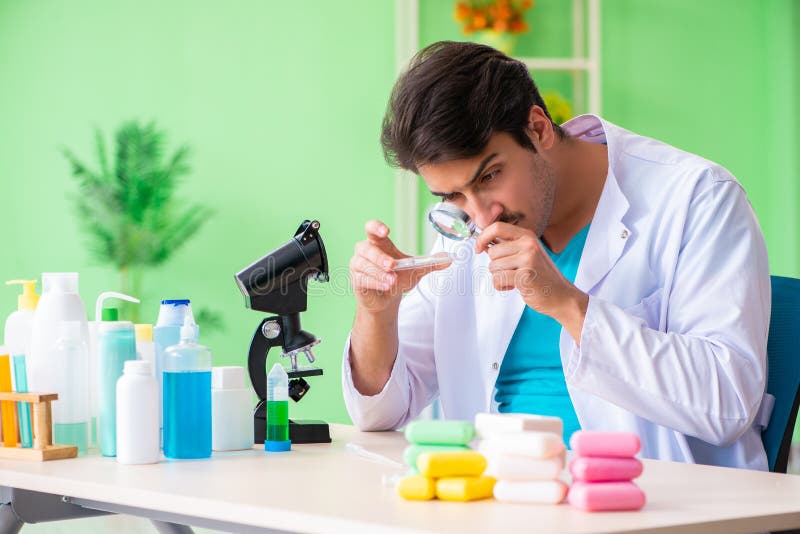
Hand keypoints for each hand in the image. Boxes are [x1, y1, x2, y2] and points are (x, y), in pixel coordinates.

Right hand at [350, 220, 450, 312]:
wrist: (387, 299)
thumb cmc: (397, 278)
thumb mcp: (416, 269)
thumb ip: (431, 263)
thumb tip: (449, 259)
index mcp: (378, 243)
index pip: (371, 228)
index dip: (376, 227)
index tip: (386, 231)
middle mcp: (365, 252)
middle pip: (367, 249)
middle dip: (380, 258)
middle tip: (392, 265)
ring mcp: (358, 266)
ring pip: (364, 266)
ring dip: (379, 274)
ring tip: (392, 281)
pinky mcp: (356, 280)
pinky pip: (363, 279)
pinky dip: (376, 283)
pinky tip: (386, 286)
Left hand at [475, 222, 588, 340]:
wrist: (562, 296)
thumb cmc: (541, 276)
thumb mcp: (527, 254)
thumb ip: (508, 246)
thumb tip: (482, 242)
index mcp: (527, 236)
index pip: (497, 227)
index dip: (482, 237)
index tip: (478, 248)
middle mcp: (528, 245)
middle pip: (492, 252)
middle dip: (496, 265)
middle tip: (512, 271)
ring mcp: (527, 260)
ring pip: (493, 267)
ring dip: (500, 277)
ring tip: (516, 279)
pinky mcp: (525, 276)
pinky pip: (498, 280)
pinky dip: (502, 286)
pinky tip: (516, 286)